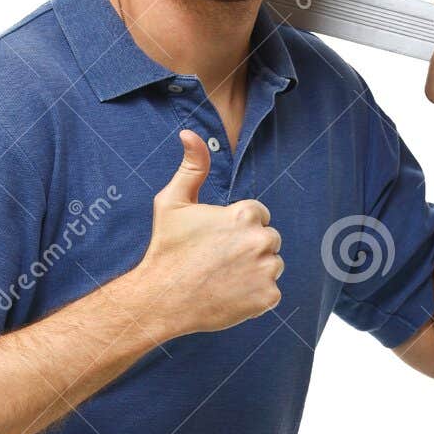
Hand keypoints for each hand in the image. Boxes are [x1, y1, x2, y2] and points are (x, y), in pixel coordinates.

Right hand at [140, 130, 283, 335]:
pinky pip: (271, 292)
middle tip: (219, 260)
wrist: (161, 299)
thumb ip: (192, 167)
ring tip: (224, 277)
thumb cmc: (166, 249)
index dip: (236, 226)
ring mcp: (266, 271)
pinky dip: (255, 295)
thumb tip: (190, 134)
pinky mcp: (267, 297)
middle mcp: (260, 240)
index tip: (216, 240)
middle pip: (268, 238)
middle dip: (249, 246)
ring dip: (255, 270)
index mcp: (244, 214)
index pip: (258, 214)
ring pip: (273, 264)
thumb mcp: (172, 202)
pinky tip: (230, 294)